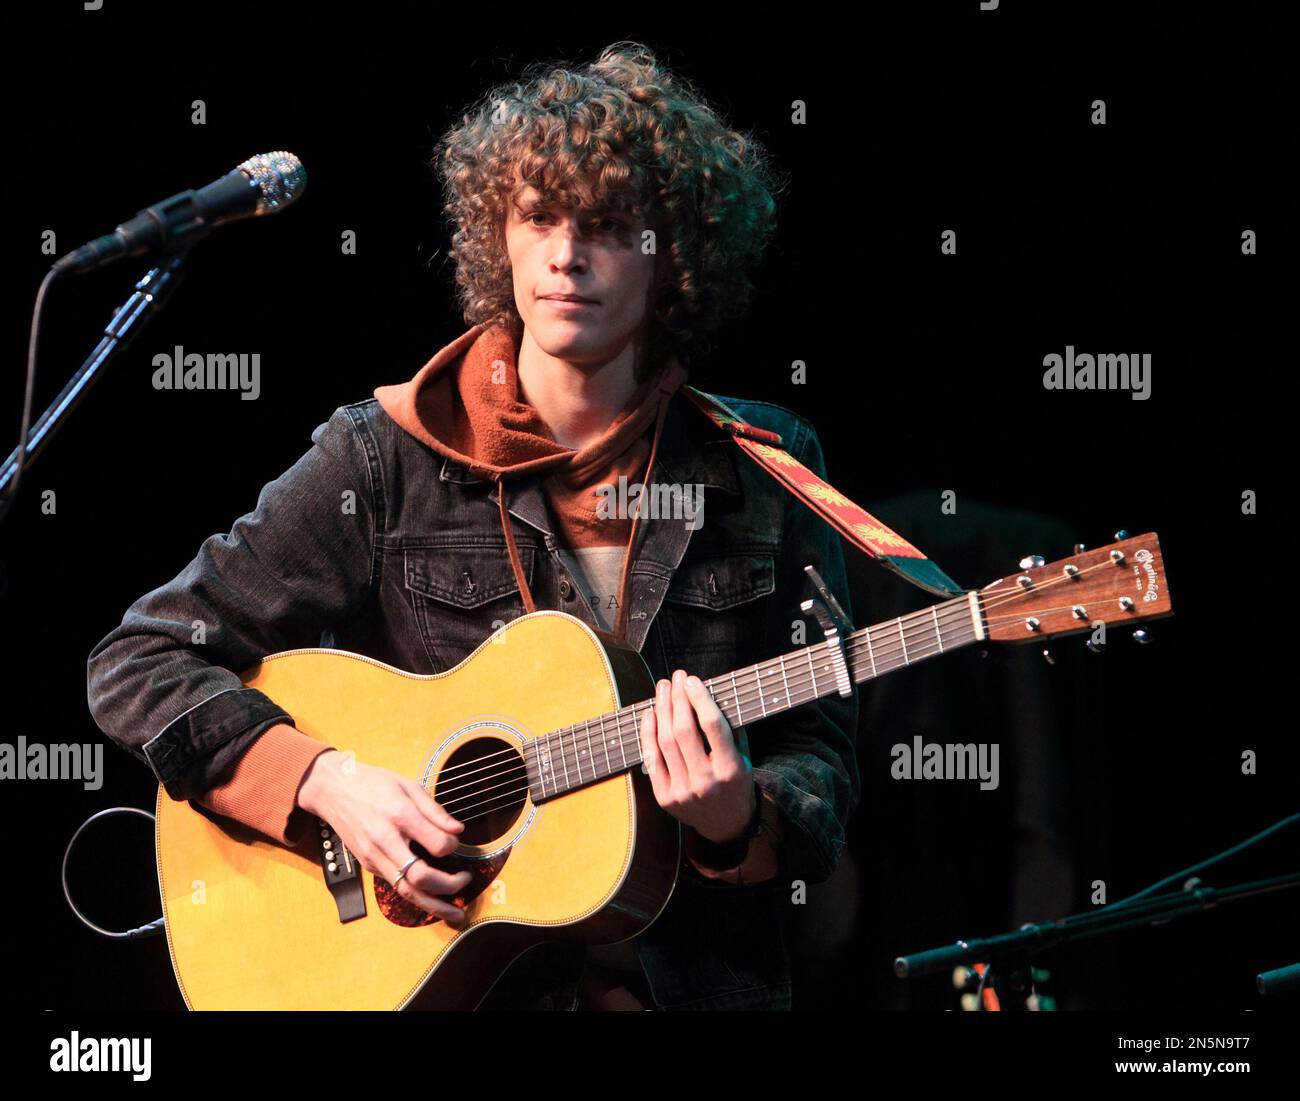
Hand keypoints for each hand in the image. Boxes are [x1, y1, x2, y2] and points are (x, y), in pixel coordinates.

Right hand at [297, 750, 471, 922]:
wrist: (332, 789)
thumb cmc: (372, 783)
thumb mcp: (408, 785)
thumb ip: (434, 810)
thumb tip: (458, 831)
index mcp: (399, 815)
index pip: (436, 844)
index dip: (453, 847)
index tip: (456, 842)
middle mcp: (385, 840)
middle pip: (420, 877)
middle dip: (449, 886)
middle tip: (466, 881)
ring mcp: (373, 856)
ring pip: (405, 891)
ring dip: (433, 906)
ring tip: (455, 914)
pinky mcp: (367, 865)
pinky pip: (395, 886)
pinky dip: (416, 896)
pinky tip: (432, 899)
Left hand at [639, 669, 755, 842]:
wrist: (725, 825)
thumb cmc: (735, 784)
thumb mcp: (745, 758)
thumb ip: (731, 730)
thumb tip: (709, 694)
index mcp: (730, 769)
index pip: (713, 726)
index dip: (700, 698)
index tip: (692, 680)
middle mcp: (706, 782)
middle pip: (684, 731)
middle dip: (678, 699)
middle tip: (676, 678)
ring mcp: (683, 791)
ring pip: (665, 742)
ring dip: (662, 710)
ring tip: (662, 690)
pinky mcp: (665, 798)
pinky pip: (651, 759)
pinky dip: (648, 734)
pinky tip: (650, 714)